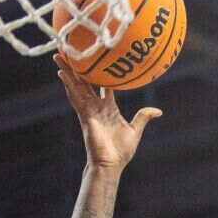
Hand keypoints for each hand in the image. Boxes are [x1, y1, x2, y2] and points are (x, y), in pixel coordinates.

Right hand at [55, 54, 160, 171]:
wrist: (111, 164)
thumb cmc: (121, 151)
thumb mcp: (136, 130)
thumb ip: (143, 117)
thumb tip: (158, 111)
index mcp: (108, 108)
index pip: (103, 86)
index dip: (99, 74)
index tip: (97, 62)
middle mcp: (96, 106)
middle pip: (84, 83)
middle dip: (77, 69)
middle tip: (71, 53)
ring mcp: (88, 109)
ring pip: (76, 86)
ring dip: (68, 71)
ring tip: (59, 56)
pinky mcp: (84, 114)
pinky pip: (75, 97)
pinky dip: (68, 85)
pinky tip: (62, 73)